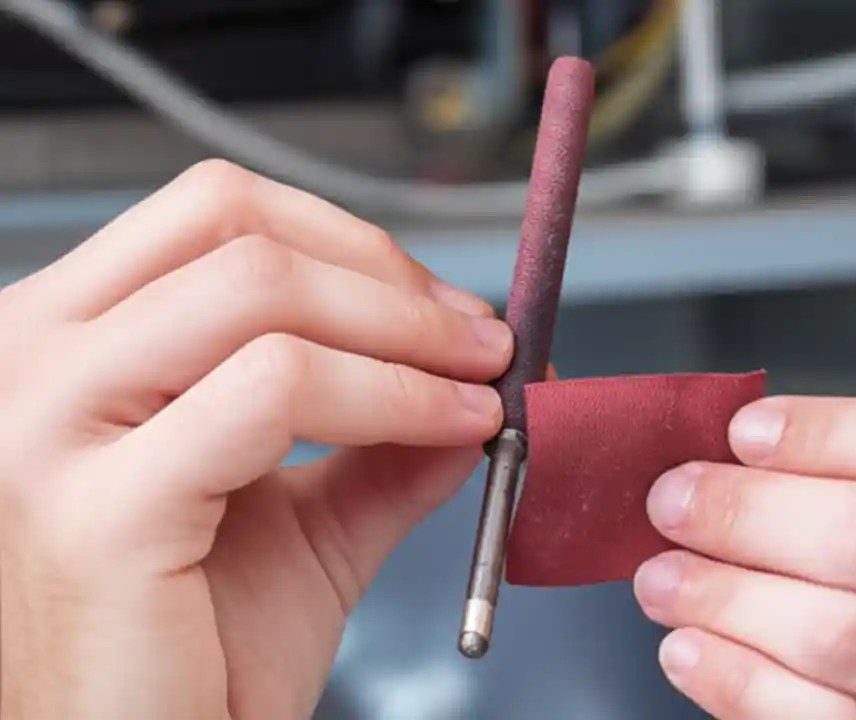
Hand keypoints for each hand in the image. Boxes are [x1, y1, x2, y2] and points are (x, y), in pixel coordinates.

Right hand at [0, 160, 511, 718]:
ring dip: (404, 329)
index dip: (350, 243)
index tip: (443, 303)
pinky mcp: (97, 506)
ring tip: (480, 381)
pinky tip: (457, 426)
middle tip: (481, 338)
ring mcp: (46, 425)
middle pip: (238, 230)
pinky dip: (393, 394)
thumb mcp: (304, 520)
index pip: (214, 214)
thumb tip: (472, 370)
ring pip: (259, 291)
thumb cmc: (194, 655)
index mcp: (70, 345)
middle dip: (390, 278)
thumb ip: (381, 438)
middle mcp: (31, 363)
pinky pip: (276, 389)